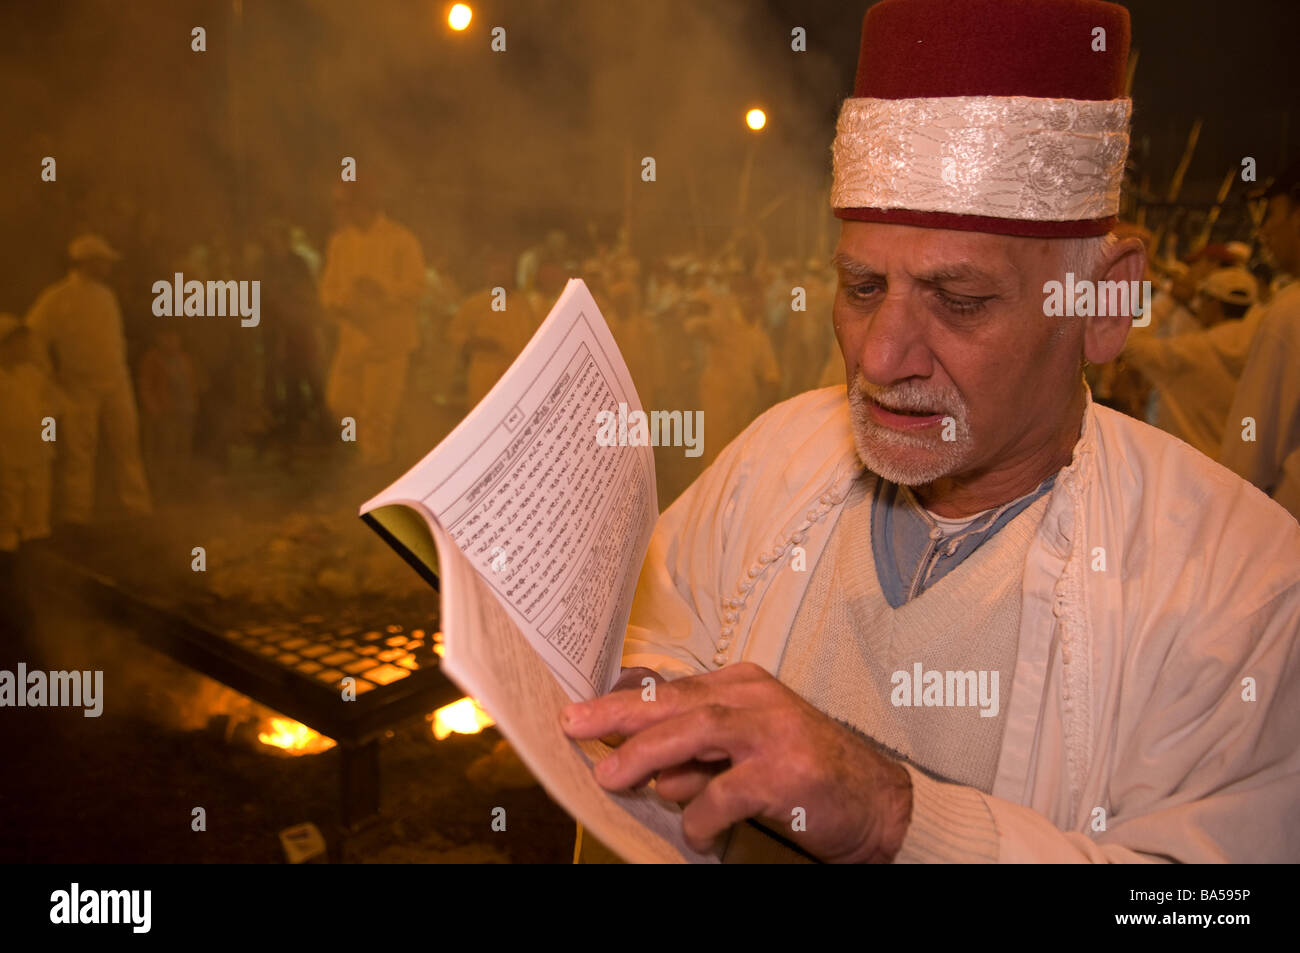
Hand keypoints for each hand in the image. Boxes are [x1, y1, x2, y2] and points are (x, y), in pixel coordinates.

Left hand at [561, 661, 912, 862]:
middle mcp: (756, 700)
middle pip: (675, 700)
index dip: (622, 699)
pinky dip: (701, 814)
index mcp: (743, 687)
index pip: (671, 688)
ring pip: (695, 730)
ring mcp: (774, 733)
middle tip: (575, 726)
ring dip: (647, 753)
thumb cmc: (805, 774)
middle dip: (619, 714)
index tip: (580, 709)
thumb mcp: (746, 748)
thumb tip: (642, 765)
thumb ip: (698, 751)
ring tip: (612, 776)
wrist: (876, 802)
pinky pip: (727, 792)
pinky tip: (695, 831)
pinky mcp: (787, 772)